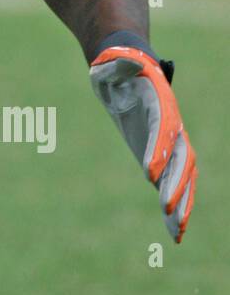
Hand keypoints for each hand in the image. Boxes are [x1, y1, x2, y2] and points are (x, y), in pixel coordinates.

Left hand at [89, 44, 195, 243]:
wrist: (126, 69)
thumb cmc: (115, 67)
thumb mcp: (110, 63)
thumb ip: (117, 65)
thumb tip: (123, 62)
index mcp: (161, 103)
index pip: (163, 130)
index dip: (159, 151)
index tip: (149, 174)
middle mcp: (170, 126)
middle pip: (181, 158)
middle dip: (177, 184)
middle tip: (168, 209)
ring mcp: (168, 143)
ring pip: (183, 176)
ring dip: (182, 202)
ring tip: (178, 230)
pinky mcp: (160, 156)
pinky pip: (172, 182)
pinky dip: (175, 205)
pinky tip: (175, 232)